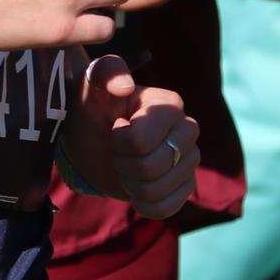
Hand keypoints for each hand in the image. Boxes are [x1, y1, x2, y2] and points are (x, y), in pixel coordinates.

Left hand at [80, 54, 197, 217]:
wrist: (90, 140)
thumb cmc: (92, 106)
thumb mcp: (89, 82)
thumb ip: (105, 71)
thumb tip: (125, 87)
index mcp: (170, 104)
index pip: (141, 140)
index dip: (119, 142)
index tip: (113, 127)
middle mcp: (187, 131)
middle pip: (152, 167)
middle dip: (124, 163)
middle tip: (117, 150)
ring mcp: (189, 160)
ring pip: (157, 190)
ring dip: (130, 183)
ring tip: (125, 166)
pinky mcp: (185, 186)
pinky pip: (166, 208)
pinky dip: (143, 203)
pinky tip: (135, 187)